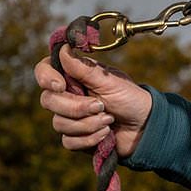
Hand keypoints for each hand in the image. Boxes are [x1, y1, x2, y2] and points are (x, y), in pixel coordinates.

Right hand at [34, 46, 153, 159]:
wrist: (145, 127)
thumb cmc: (131, 99)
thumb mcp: (110, 82)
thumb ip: (85, 69)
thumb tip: (63, 48)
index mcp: (74, 77)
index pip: (45, 70)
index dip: (46, 77)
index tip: (60, 85)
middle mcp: (68, 95)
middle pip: (48, 100)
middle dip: (76, 107)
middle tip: (101, 106)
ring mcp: (69, 117)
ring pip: (59, 123)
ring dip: (88, 124)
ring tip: (109, 120)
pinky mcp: (75, 137)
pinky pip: (68, 141)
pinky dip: (89, 138)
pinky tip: (106, 134)